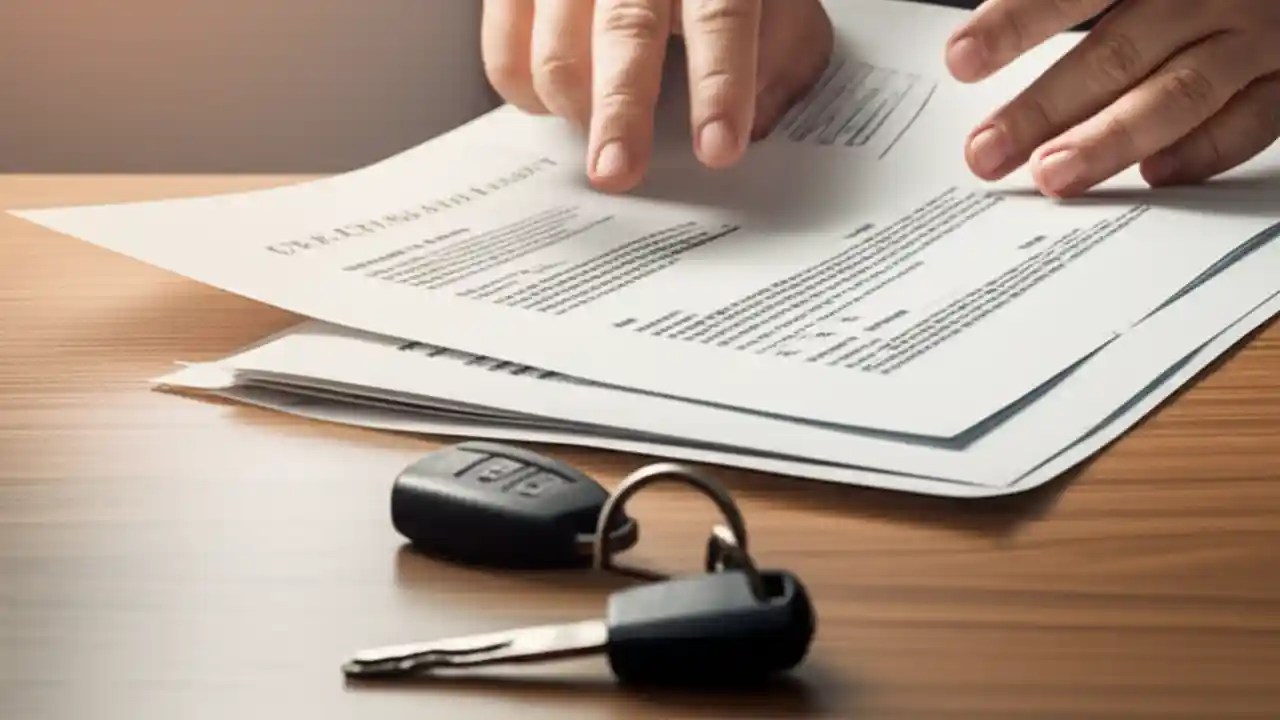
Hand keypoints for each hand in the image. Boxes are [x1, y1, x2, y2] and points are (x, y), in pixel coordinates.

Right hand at [481, 0, 832, 191]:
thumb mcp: (780, 3)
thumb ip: (783, 55)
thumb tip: (756, 126)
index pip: (719, 17)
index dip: (719, 87)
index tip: (719, 149)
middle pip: (624, 31)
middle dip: (621, 112)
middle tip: (617, 172)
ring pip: (555, 49)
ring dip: (578, 111)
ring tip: (603, 136)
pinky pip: (504, 53)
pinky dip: (528, 96)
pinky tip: (560, 104)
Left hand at [945, 0, 1279, 196]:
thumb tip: (989, 30)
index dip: (1017, 21)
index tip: (960, 59)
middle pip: (1116, 52)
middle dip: (1042, 108)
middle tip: (986, 150)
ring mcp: (1258, 34)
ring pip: (1178, 94)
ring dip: (1110, 141)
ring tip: (1051, 174)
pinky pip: (1250, 120)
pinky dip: (1202, 152)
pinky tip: (1152, 176)